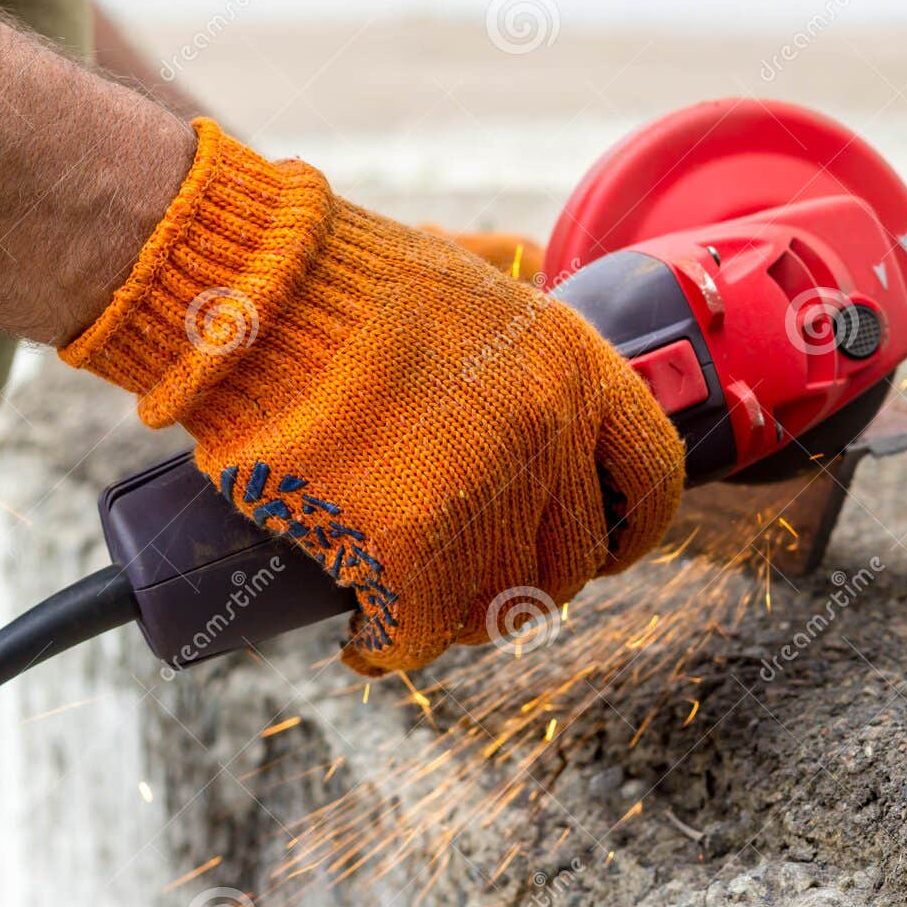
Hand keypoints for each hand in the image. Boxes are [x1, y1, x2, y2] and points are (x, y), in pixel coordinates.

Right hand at [62, 121, 684, 672]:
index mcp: (575, 364)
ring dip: (456, 616)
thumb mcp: (465, 266)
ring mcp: (483, 495)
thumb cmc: (340, 277)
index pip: (654, 477)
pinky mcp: (406, 547)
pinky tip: (361, 633)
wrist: (253, 286)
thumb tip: (532, 263)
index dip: (631, 526)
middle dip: (526, 578)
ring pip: (498, 606)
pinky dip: (384, 643)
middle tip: (474, 576)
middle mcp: (548, 434)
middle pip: (572, 559)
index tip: (602, 546)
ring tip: (411, 600)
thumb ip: (513, 281)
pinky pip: (414, 633)